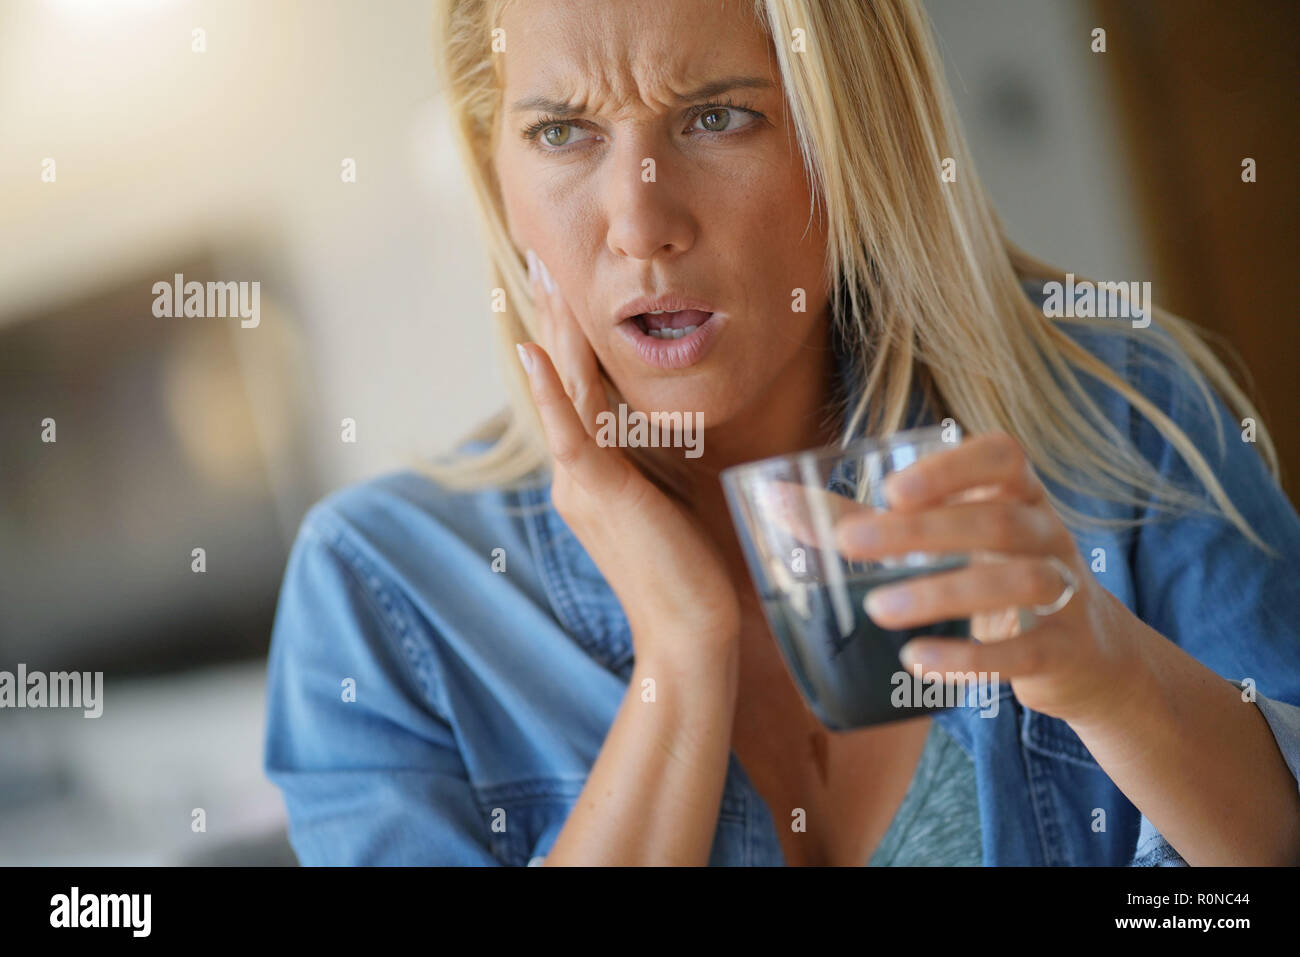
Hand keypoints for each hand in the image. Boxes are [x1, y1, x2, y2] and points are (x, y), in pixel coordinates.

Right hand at [515, 249, 741, 665]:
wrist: (688, 631)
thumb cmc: (688, 568)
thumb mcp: (670, 494)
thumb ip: (655, 454)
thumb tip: (662, 417)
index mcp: (591, 471)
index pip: (577, 389)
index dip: (569, 335)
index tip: (565, 285)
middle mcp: (575, 471)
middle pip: (562, 378)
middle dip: (555, 315)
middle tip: (542, 255)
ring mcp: (581, 481)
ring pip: (565, 390)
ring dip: (554, 329)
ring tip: (543, 276)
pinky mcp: (598, 492)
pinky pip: (571, 431)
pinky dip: (551, 390)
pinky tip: (534, 349)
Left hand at [832, 432, 1146, 724]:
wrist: (1087, 653)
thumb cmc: (992, 574)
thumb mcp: (944, 540)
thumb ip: (862, 520)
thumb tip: (772, 499)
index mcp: (1016, 493)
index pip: (1002, 456)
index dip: (951, 468)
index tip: (891, 489)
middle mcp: (1046, 532)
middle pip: (995, 520)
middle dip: (922, 532)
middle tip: (851, 545)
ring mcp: (1063, 590)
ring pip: (1013, 582)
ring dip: (941, 594)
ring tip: (878, 609)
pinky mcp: (1063, 649)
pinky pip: (1022, 651)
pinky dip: (970, 659)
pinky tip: (919, 662)